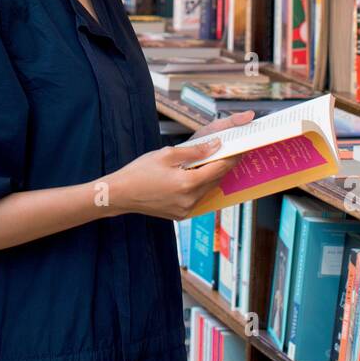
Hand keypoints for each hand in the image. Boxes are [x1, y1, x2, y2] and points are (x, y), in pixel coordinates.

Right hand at [106, 113, 254, 222]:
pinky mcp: (181, 215)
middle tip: (229, 152)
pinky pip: (198, 198)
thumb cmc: (139, 172)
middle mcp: (190, 200)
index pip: (219, 169)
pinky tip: (195, 176)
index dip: (231, 157)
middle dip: (223, 166)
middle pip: (216, 180)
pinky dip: (200, 187)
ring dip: (211, 177)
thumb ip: (195, 151)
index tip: (239, 148)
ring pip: (207, 190)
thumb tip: (216, 145)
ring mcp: (186, 210)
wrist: (120, 195)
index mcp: (188, 183)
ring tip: (213, 162)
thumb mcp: (167, 154)